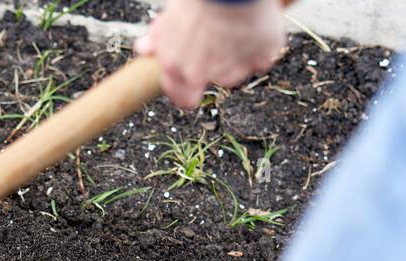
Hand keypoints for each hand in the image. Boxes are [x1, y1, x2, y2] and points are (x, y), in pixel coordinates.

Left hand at [135, 0, 286, 109]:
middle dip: (221, 63)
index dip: (190, 93)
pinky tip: (253, 25)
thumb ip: (159, 38)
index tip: (195, 89)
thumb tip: (143, 48)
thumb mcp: (170, 16)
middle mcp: (203, 75)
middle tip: (222, 38)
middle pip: (217, 79)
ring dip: (241, 53)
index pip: (183, 98)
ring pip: (240, 69)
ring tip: (237, 26)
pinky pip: (262, 57)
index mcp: (176, 68)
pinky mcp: (260, 59)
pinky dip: (261, 45)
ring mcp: (233, 69)